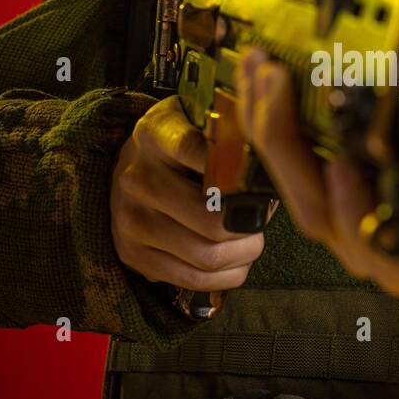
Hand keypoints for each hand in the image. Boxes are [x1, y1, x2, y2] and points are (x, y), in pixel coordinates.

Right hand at [110, 95, 266, 291]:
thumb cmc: (177, 146)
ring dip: (244, 252)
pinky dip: (228, 274)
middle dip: (250, 225)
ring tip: (252, 239)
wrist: (127, 168)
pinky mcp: (132, 254)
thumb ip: (229, 133)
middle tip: (262, 217)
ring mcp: (131, 220)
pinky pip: (194, 279)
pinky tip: (236, 259)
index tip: (259, 180)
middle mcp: (137, 179)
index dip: (235, 170)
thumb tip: (272, 166)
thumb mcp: (195, 119)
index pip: (195, 151)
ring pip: (208, 255)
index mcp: (155, 136)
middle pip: (212, 219)